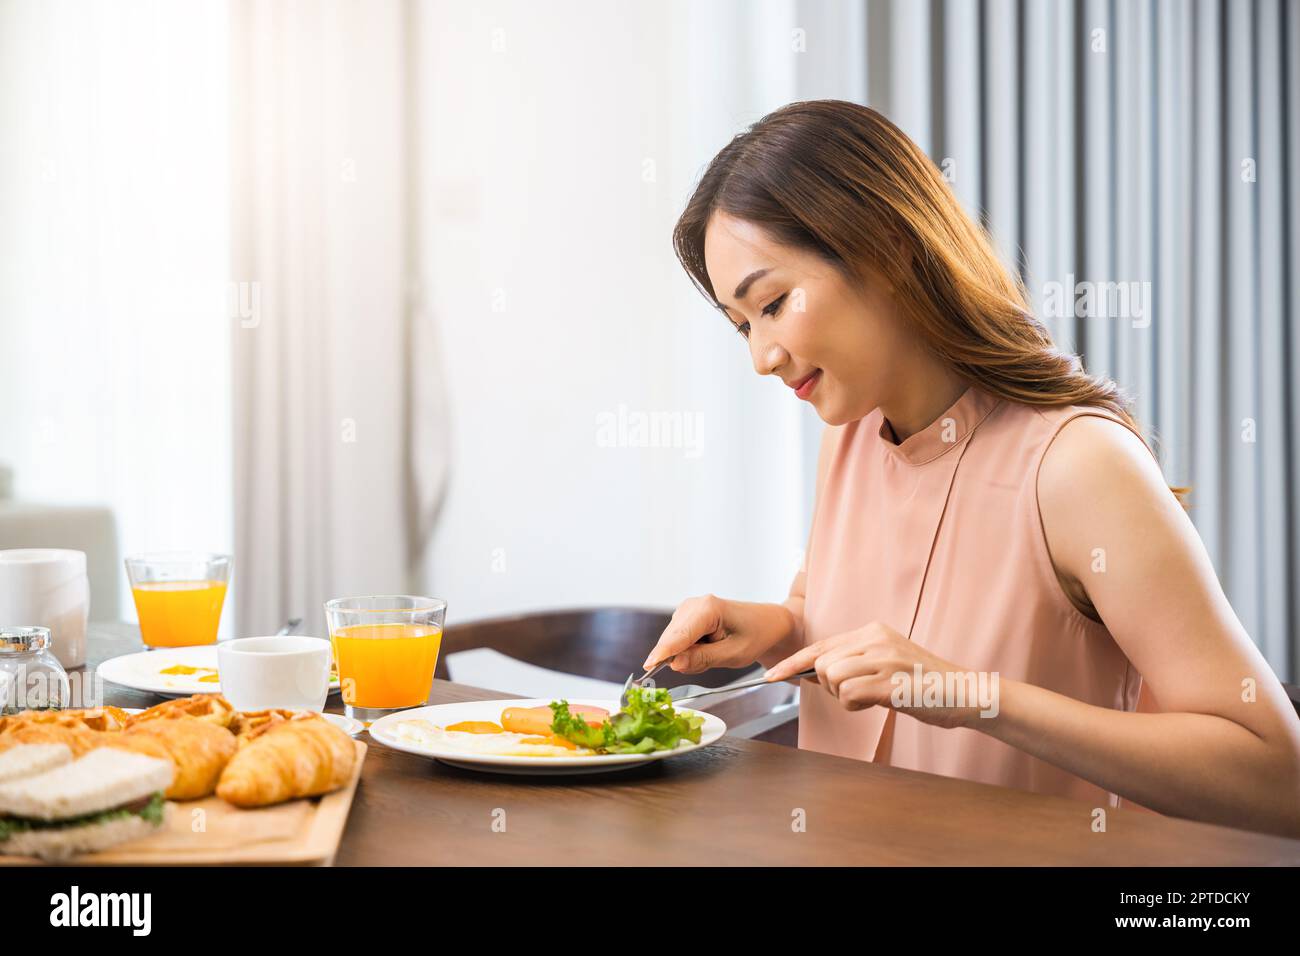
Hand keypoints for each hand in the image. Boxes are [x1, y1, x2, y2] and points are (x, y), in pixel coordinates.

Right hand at [642, 595, 793, 674]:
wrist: (766, 622)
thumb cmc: (756, 635)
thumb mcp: (734, 654)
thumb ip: (703, 659)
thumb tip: (674, 664)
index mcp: (708, 608)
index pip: (679, 635)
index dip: (663, 653)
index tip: (648, 667)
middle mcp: (694, 605)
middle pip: (672, 639)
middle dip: (681, 658)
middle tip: (709, 663)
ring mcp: (688, 609)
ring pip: (672, 641)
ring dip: (687, 655)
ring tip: (715, 652)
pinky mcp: (686, 617)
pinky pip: (677, 640)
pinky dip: (688, 650)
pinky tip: (708, 648)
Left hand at [764, 622, 995, 729]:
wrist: (967, 694)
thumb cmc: (925, 685)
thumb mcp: (888, 661)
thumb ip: (855, 661)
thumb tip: (814, 672)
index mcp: (873, 631)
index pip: (820, 645)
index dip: (792, 663)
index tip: (771, 676)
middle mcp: (876, 639)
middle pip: (821, 664)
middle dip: (828, 686)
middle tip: (857, 694)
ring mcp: (884, 659)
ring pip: (832, 679)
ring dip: (844, 698)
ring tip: (872, 699)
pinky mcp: (890, 682)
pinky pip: (848, 695)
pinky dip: (856, 706)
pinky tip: (878, 704)